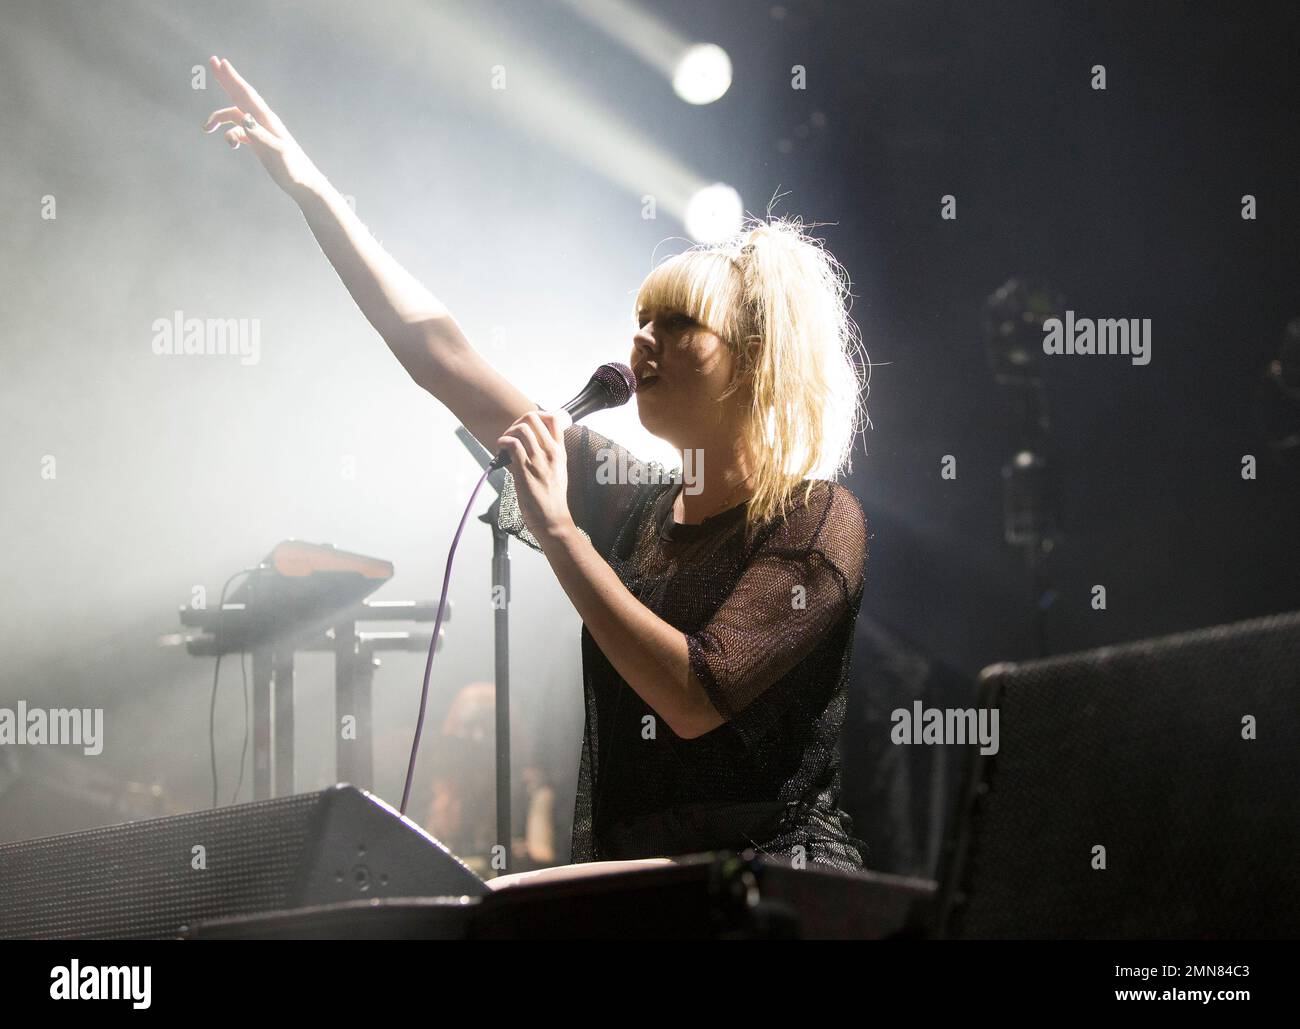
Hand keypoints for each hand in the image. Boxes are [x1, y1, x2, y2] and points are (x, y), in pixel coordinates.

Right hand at [201, 56, 322, 196]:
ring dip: (219, 119)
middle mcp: (263, 121)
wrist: (303, 184)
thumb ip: (259, 135)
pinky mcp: (259, 143)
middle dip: (226, 80)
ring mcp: (260, 131)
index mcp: (267, 119)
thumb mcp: (276, 152)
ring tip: (205, 128)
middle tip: (212, 61)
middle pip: (240, 96)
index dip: (232, 78)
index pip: (246, 94)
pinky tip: (232, 145)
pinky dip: (231, 135)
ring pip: (235, 116)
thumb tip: (243, 120)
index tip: (220, 62)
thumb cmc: (292, 168)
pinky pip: (239, 132)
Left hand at [496, 410, 573, 541]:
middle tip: (512, 434)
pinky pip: (512, 445)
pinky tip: (500, 450)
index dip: (538, 415)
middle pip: (534, 418)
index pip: (555, 419)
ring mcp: (538, 461)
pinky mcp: (525, 471)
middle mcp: (551, 453)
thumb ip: (549, 454)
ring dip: (508, 432)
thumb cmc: (552, 498)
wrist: (552, 520)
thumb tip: (530, 442)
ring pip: (522, 429)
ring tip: (504, 444)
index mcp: (560, 452)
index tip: (527, 425)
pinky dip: (502, 442)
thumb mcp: (558, 470)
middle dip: (517, 422)